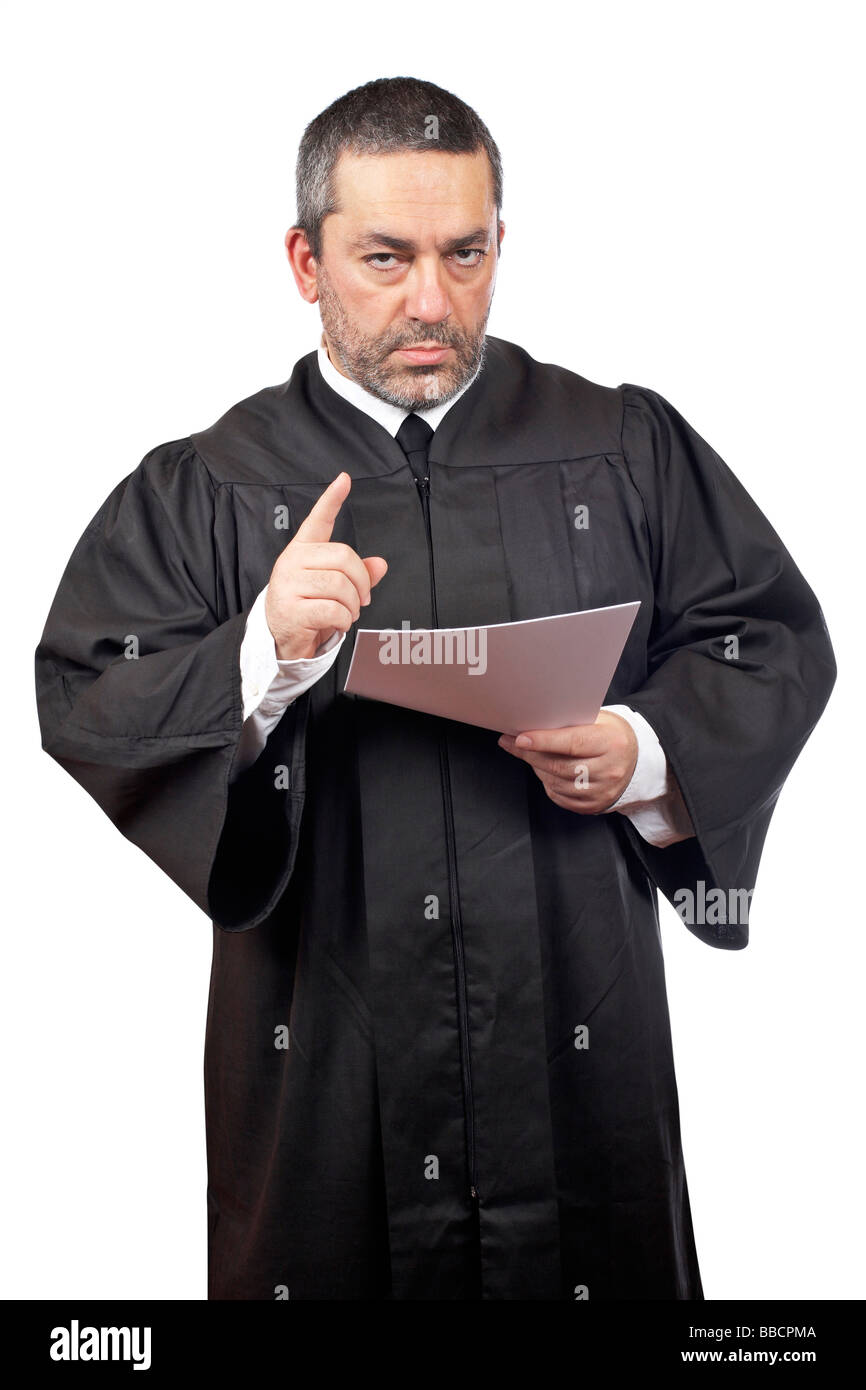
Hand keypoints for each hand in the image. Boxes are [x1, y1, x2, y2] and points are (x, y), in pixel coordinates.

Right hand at [265, 472, 387, 659]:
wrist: (282, 638)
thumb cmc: (308, 607)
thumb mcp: (333, 587)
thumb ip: (357, 574)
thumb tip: (380, 564)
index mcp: (302, 551)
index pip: (318, 520)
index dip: (332, 499)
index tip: (344, 480)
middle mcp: (292, 562)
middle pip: (344, 558)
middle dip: (361, 583)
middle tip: (361, 600)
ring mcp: (289, 585)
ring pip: (341, 585)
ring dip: (353, 606)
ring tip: (346, 613)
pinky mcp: (291, 609)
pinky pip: (335, 609)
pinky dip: (344, 620)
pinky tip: (337, 623)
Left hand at [497, 709, 637, 813]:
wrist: (637, 760)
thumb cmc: (611, 735)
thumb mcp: (598, 720)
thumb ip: (571, 723)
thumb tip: (534, 724)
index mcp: (611, 743)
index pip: (573, 743)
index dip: (544, 741)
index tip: (520, 738)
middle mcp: (609, 770)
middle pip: (560, 766)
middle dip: (531, 754)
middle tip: (512, 743)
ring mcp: (602, 791)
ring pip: (557, 783)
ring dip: (537, 768)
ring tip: (530, 754)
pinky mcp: (594, 805)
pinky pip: (560, 796)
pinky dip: (547, 782)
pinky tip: (545, 770)